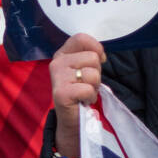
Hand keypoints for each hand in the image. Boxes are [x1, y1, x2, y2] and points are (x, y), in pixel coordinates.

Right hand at [49, 33, 105, 157]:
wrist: (73, 119)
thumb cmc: (81, 92)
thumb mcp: (85, 68)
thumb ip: (90, 55)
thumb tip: (101, 54)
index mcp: (62, 54)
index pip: (81, 38)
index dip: (96, 48)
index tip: (98, 61)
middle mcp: (56, 63)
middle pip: (92, 57)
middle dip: (96, 72)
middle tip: (86, 84)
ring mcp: (57, 78)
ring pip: (93, 73)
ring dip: (94, 86)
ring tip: (84, 93)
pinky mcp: (61, 93)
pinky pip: (88, 89)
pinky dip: (90, 97)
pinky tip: (82, 101)